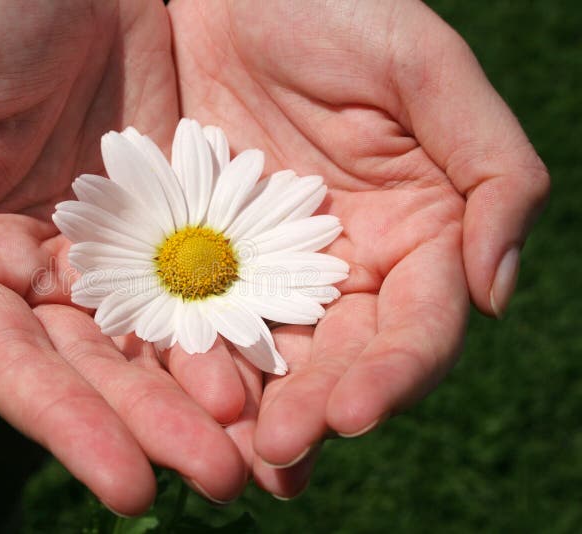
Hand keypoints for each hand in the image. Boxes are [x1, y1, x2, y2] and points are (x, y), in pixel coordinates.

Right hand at [0, 0, 247, 513]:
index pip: (19, 366)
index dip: (68, 426)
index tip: (130, 487)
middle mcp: (50, 276)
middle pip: (103, 372)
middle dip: (158, 428)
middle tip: (222, 480)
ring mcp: (121, 256)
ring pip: (165, 345)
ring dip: (212, 401)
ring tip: (265, 455)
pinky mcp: (183, 224)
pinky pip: (217, 288)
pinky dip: (246, 335)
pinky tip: (286, 380)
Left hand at [168, 0, 548, 496]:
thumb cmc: (336, 8)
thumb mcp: (426, 70)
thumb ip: (494, 171)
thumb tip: (498, 291)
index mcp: (416, 234)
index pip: (417, 328)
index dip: (391, 375)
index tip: (349, 413)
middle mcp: (346, 265)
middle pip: (339, 358)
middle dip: (311, 410)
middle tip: (273, 456)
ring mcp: (271, 265)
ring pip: (269, 353)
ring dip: (251, 410)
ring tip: (229, 458)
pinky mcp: (203, 252)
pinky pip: (197, 313)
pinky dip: (190, 357)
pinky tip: (173, 393)